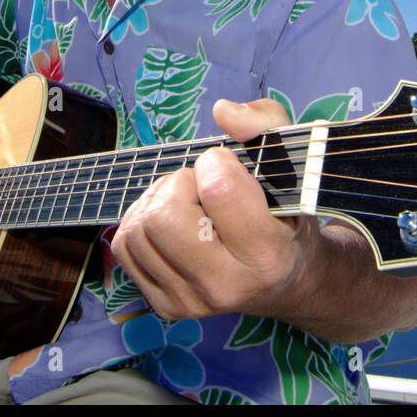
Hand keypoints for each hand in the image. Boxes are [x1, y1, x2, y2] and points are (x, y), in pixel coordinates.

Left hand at [111, 98, 319, 320]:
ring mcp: (192, 301)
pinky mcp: (166, 305)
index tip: (230, 168)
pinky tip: (171, 223)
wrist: (287, 282)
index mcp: (266, 254)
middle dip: (179, 184)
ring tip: (189, 204)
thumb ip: (265, 125)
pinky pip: (124, 246)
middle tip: (203, 187)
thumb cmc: (287, 214)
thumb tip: (222, 111)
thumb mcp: (292, 163)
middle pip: (163, 215)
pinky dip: (141, 221)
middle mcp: (227, 287)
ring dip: (158, 201)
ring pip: (138, 228)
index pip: (216, 188)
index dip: (217, 163)